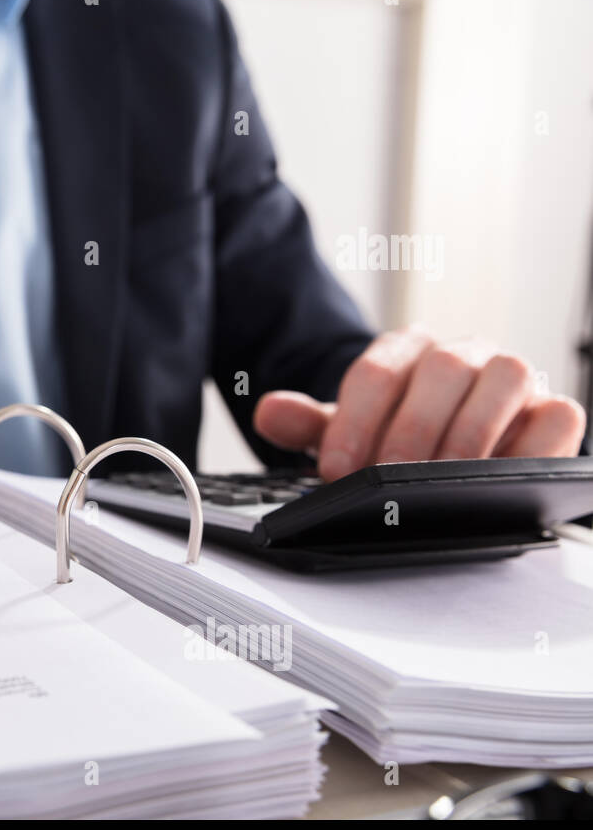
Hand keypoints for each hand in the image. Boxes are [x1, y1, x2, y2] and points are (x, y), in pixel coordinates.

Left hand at [252, 327, 586, 480]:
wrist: (448, 452)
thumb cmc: (396, 438)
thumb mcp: (349, 433)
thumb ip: (308, 424)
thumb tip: (269, 413)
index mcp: (407, 349)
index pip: (377, 370)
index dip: (353, 422)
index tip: (336, 470)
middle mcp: (463, 353)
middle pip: (442, 369)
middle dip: (410, 430)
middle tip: (388, 478)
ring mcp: (512, 377)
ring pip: (506, 377)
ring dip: (472, 433)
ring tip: (442, 480)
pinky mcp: (554, 411)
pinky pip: (559, 416)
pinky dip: (535, 445)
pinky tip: (500, 475)